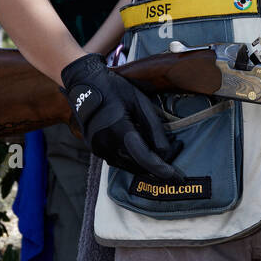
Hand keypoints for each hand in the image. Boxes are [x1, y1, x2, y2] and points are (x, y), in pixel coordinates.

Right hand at [60, 53, 183, 178]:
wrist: (84, 84)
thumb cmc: (115, 89)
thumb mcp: (140, 103)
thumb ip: (153, 129)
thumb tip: (165, 152)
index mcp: (119, 132)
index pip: (144, 158)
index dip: (161, 169)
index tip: (176, 176)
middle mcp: (107, 145)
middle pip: (137, 166)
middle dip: (157, 166)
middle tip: (174, 158)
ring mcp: (99, 149)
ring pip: (128, 166)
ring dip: (144, 164)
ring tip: (160, 153)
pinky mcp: (95, 149)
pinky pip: (118, 161)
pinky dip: (132, 160)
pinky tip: (142, 151)